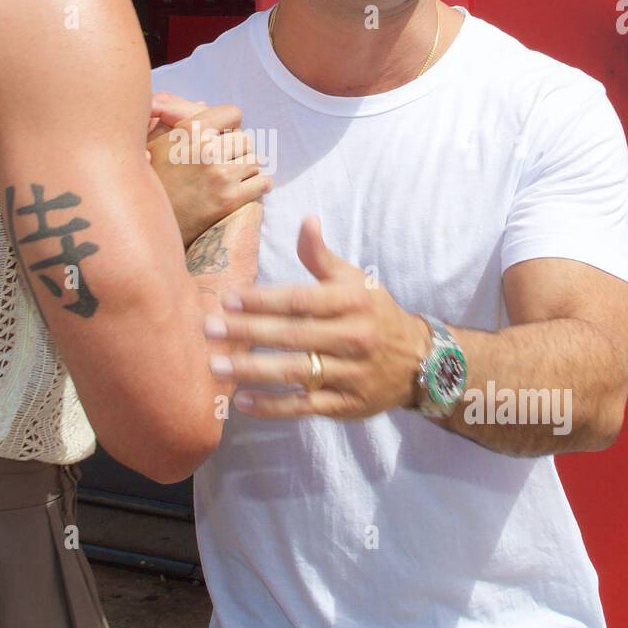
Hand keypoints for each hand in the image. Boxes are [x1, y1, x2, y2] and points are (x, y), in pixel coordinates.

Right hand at [148, 96, 271, 246]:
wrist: (149, 222)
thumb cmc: (153, 180)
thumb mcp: (154, 143)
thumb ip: (175, 118)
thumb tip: (204, 104)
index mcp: (190, 130)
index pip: (233, 114)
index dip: (229, 126)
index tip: (222, 139)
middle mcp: (206, 149)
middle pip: (245, 139)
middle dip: (236, 150)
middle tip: (222, 163)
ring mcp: (220, 175)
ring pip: (255, 160)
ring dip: (246, 169)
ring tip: (230, 178)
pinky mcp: (230, 200)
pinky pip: (263, 183)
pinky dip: (258, 186)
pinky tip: (244, 189)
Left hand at [203, 215, 429, 418]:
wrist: (419, 362)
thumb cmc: (375, 314)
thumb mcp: (356, 282)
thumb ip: (322, 257)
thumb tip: (305, 220)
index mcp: (352, 303)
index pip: (300, 301)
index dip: (263, 300)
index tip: (228, 299)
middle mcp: (353, 338)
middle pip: (293, 335)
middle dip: (247, 332)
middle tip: (208, 329)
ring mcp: (351, 375)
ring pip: (296, 373)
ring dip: (252, 369)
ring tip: (216, 365)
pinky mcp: (346, 406)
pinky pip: (304, 407)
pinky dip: (272, 407)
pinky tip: (241, 400)